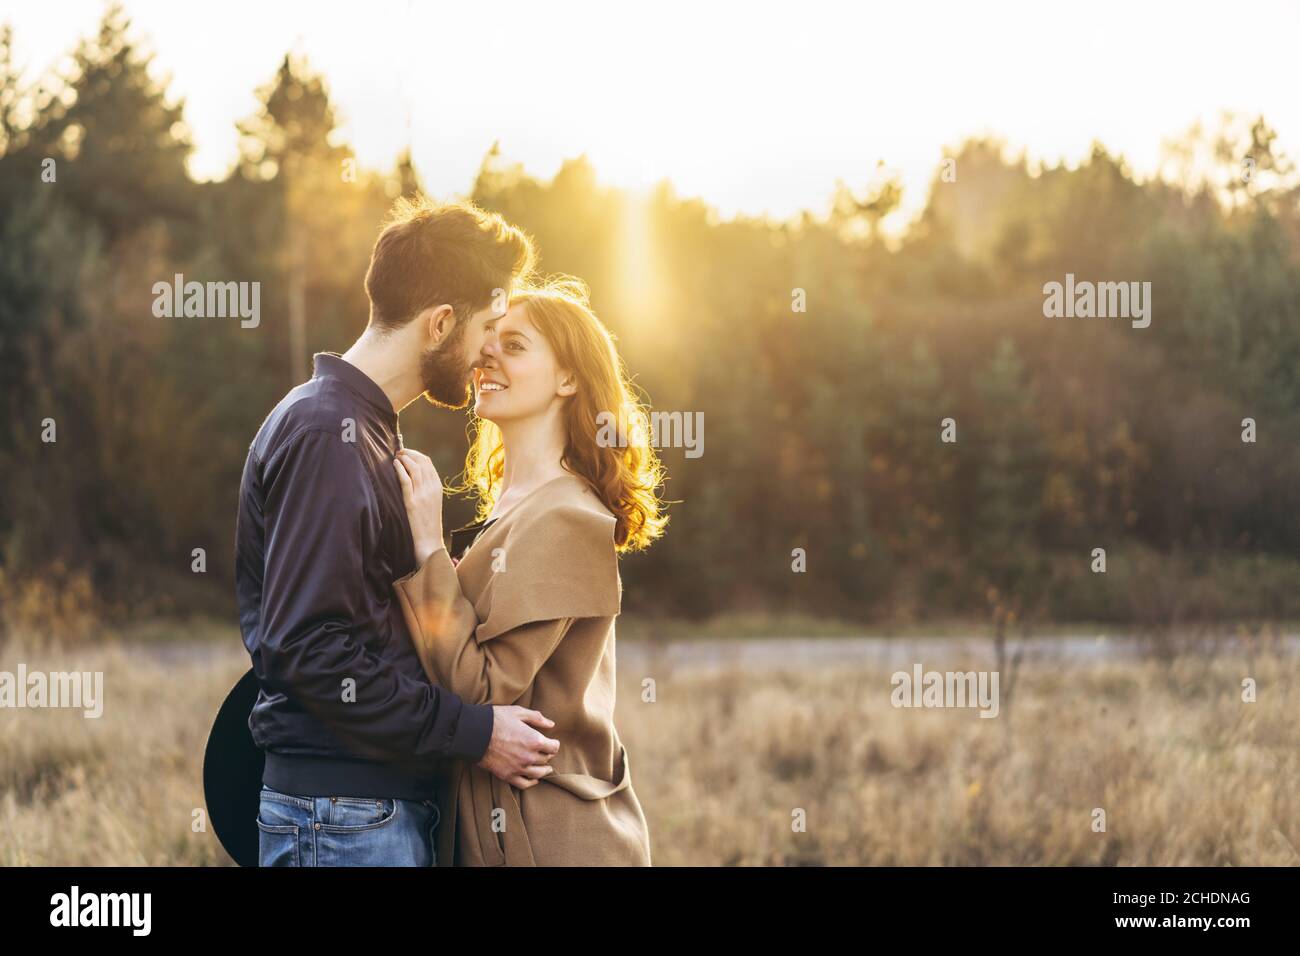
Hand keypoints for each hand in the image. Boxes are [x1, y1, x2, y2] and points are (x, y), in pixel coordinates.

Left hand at [394, 448, 443, 565]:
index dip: (415, 454)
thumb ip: (426, 489)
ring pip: (414, 468)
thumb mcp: (432, 503)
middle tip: (398, 452)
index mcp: (438, 487)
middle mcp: (432, 489)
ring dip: (404, 459)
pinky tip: (394, 465)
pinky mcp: (412, 502)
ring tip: (395, 457)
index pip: (428, 463)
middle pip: (421, 462)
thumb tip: (414, 476)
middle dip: (409, 453)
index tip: (406, 453)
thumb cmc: (428, 524)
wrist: (430, 542)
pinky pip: (406, 480)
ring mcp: (423, 495)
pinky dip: (400, 469)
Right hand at [478, 706, 558, 789]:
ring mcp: (519, 768)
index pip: (554, 747)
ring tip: (545, 767)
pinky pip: (525, 784)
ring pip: (539, 774)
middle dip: (548, 755)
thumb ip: (537, 718)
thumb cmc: (496, 720)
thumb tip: (551, 724)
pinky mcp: (507, 776)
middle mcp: (529, 757)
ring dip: (544, 770)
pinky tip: (534, 779)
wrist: (474, 734)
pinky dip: (532, 782)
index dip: (554, 744)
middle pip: (546, 760)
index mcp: (535, 740)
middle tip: (545, 751)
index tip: (552, 742)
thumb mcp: (518, 712)